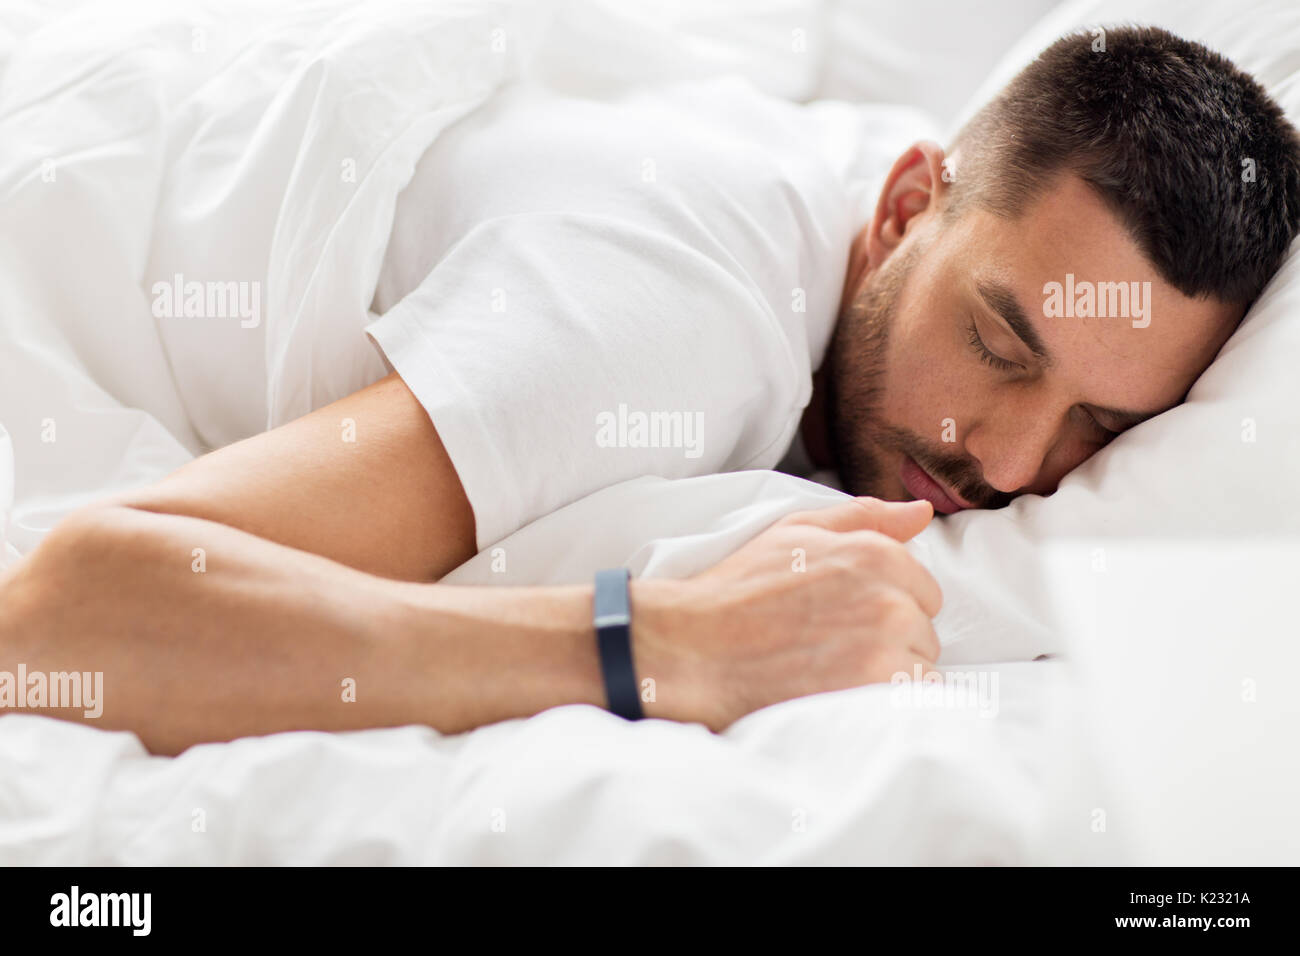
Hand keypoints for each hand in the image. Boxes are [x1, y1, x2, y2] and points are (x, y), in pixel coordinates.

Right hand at [634, 497, 942, 729]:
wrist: (695, 649)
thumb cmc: (739, 590)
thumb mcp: (796, 532)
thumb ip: (866, 518)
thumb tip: (922, 512)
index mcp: (876, 553)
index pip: (924, 591)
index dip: (886, 607)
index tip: (845, 619)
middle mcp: (890, 596)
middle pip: (924, 632)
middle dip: (889, 642)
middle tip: (831, 647)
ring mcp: (885, 646)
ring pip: (920, 670)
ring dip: (888, 677)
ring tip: (834, 675)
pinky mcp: (873, 691)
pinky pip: (908, 703)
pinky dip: (883, 706)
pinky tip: (842, 695)